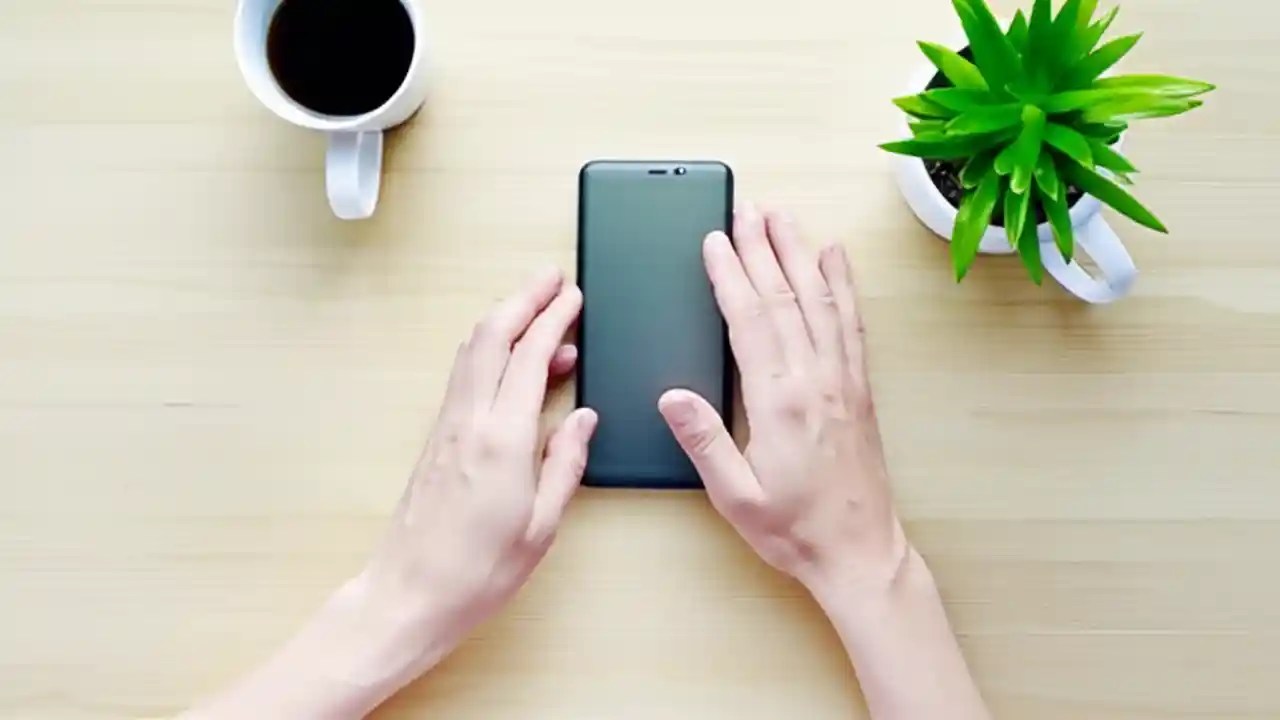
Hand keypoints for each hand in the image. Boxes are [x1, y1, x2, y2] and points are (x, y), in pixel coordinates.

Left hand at [184, 269, 595, 718]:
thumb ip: (566, 464)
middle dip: (523, 299)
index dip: (553, 318)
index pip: (529, 356)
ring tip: (538, 311)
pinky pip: (465, 376)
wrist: (407, 595)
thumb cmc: (477, 573)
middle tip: (552, 278)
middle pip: (491, 336)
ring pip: (471, 351)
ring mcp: (447, 427)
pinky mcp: (436, 440)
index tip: (573, 295)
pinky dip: (491, 353)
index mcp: (502, 439)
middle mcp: (469, 422)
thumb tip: (582, 418)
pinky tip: (513, 364)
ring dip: (503, 321)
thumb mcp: (543, 526)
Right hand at [658, 204, 906, 597]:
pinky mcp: (860, 389)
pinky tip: (836, 259)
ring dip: (800, 254)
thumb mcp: (734, 495)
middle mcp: (817, 380)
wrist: (859, 553)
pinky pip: (851, 324)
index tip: (714, 241)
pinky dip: (843, 286)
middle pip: (785, 297)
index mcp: (780, 403)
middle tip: (746, 209)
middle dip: (762, 249)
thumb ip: (704, 440)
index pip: (750, 321)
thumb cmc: (795, 529)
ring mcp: (844, 380)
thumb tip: (672, 395)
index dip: (730, 276)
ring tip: (783, 219)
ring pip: (820, 301)